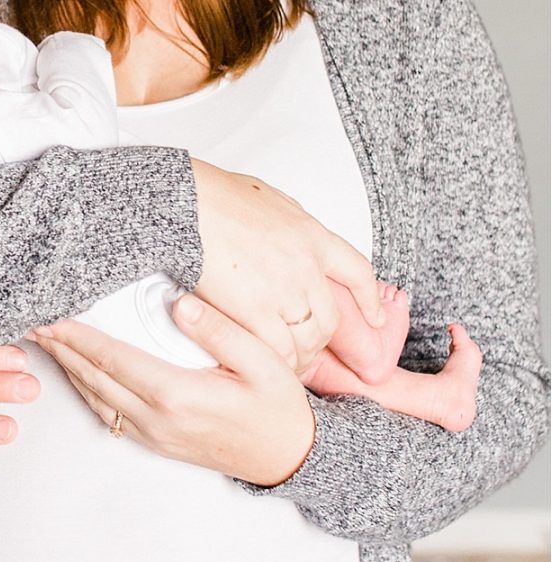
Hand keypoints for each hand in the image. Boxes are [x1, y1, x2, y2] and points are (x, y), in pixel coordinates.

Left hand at [31, 294, 315, 486]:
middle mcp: (156, 419)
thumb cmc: (278, 408)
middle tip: (32, 319)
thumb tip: (181, 303)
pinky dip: (86, 389)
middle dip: (60, 348)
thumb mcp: (264, 362)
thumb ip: (221, 331)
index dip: (77, 336)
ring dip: (68, 368)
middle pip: (93, 378)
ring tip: (46, 339)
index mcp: (176, 395)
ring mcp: (153, 434)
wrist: (289, 458)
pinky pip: (109, 413)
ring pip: (96, 398)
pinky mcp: (155, 442)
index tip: (52, 314)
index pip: (112, 359)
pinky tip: (78, 371)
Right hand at [190, 159, 381, 373]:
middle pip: (330, 318)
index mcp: (312, 235)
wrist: (186, 204)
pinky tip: (266, 366)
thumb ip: (288, 220)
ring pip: (307, 340)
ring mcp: (283, 290)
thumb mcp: (268, 197)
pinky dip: (277, 365)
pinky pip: (279, 351)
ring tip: (286, 365)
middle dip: (320, 339)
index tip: (376, 317)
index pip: (357, 272)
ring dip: (299, 357)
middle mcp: (305, 265)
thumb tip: (289, 229)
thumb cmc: (214, 195)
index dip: (369, 300)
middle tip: (308, 350)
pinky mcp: (255, 311)